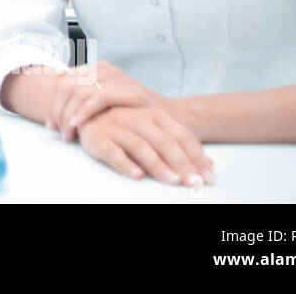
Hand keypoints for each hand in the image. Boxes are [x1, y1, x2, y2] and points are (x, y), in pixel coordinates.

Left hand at [47, 61, 164, 140]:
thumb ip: (79, 106)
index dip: (52, 103)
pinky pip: (97, 97)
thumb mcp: (101, 108)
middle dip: (58, 110)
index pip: (62, 81)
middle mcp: (105, 69)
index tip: (50, 125)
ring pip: (79, 91)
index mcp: (96, 69)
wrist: (170, 120)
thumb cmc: (131, 117)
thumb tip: (49, 119)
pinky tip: (77, 124)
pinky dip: (83, 111)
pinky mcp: (129, 90)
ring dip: (68, 114)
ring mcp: (118, 78)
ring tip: (67, 133)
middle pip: (67, 85)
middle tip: (57, 131)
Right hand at [74, 106, 214, 185]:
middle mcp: (136, 118)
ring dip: (159, 165)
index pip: (181, 135)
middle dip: (182, 164)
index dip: (196, 156)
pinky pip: (113, 152)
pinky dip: (126, 164)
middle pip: (164, 142)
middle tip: (194, 183)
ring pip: (141, 146)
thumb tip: (209, 166)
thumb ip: (179, 145)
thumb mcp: (154, 129)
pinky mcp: (98, 138)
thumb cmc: (126, 125)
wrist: (86, 113)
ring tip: (172, 181)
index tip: (208, 176)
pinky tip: (137, 175)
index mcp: (154, 114)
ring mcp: (116, 127)